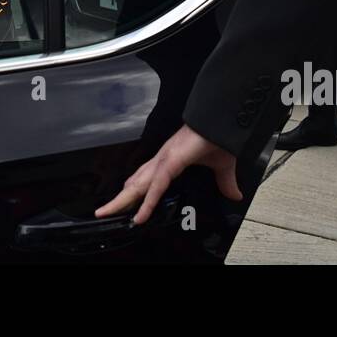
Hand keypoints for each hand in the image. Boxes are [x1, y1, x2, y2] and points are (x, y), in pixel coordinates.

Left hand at [95, 124, 240, 225]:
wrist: (223, 121)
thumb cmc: (218, 137)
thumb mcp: (221, 167)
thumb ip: (224, 182)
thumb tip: (233, 194)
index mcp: (169, 161)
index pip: (145, 180)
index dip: (134, 193)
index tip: (125, 205)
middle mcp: (161, 161)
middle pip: (134, 184)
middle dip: (119, 199)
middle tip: (103, 212)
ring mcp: (164, 160)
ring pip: (137, 186)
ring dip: (122, 201)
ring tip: (107, 213)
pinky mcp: (171, 161)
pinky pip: (156, 186)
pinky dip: (147, 202)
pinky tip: (139, 215)